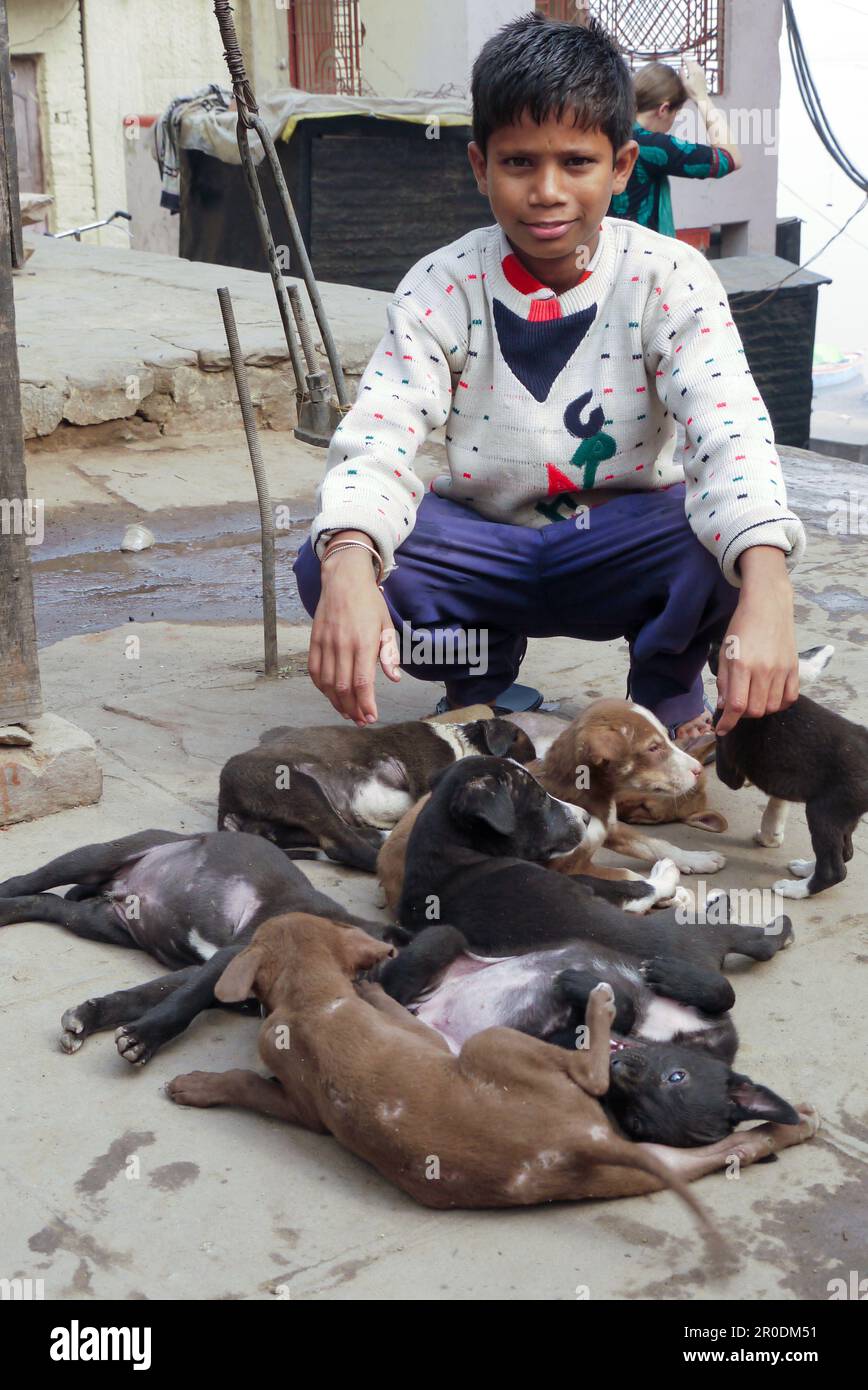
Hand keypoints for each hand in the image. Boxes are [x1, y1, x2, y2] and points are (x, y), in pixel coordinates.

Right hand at [308, 549, 400, 725]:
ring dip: (336, 702)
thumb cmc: (369, 603)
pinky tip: (331, 695)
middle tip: (361, 720)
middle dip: (352, 709)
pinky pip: (314, 671)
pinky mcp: (314, 641)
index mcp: (363, 643)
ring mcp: (325, 644)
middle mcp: (342, 645)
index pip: (363, 682)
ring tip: (348, 713)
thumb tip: (394, 678)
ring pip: (327, 683)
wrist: (343, 579)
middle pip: (343, 688)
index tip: (371, 717)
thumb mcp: (386, 625)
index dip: (366, 704)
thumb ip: (389, 653)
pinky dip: (321, 687)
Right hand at [681, 58, 708, 103]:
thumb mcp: (685, 84)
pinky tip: (695, 68)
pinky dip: (696, 66)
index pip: (689, 63)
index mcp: (693, 72)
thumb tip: (680, 67)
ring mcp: (702, 73)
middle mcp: (698, 70)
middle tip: (685, 59)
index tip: (682, 56)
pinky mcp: (704, 76)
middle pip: (693, 63)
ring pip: (697, 65)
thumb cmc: (692, 92)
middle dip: (689, 60)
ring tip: (689, 63)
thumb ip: (682, 74)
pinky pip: (700, 67)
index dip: (685, 59)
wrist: (701, 97)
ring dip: (693, 63)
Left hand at [715, 548, 798, 735]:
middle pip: (755, 710)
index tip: (722, 730)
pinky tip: (771, 696)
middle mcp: (763, 670)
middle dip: (742, 715)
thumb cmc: (741, 626)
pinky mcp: (794, 668)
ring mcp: (781, 670)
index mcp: (742, 665)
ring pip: (772, 707)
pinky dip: (780, 703)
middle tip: (738, 705)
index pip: (736, 705)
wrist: (768, 605)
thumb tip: (725, 706)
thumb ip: (724, 680)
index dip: (728, 723)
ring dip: (760, 709)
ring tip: (753, 698)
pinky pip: (790, 698)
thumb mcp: (724, 651)